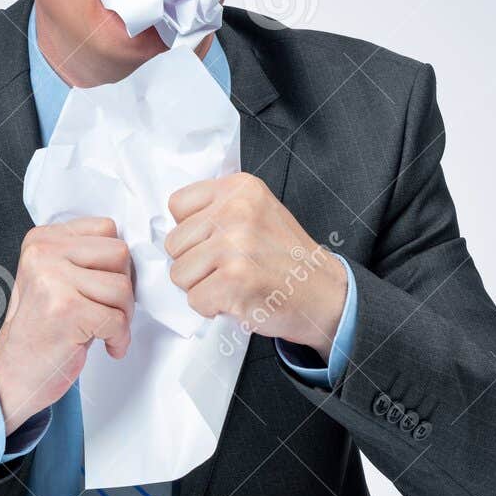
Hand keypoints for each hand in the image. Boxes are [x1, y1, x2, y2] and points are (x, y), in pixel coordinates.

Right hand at [0, 216, 133, 433]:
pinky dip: (119, 339)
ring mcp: (53, 281)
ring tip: (106, 329)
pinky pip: (117, 319)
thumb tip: (135, 251)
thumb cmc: (42, 327)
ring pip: (122, 287)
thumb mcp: (54, 277)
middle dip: (124, 287)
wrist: (16, 371)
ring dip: (124, 315)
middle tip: (111, 309)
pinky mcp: (67, 311)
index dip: (115, 261)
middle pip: (119, 253)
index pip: (106, 228)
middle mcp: (43, 255)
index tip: (106, 284)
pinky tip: (107, 346)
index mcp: (42, 240)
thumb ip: (84, 256)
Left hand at [165, 173, 346, 359]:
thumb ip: (217, 209)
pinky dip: (212, 307)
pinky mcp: (234, 280)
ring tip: (234, 281)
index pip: (177, 205)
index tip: (215, 241)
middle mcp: (236, 211)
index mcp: (239, 188)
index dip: (191, 231)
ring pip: (179, 274)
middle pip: (174, 243)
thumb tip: (170, 228)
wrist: (324, 293)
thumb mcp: (256, 210)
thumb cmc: (286, 257)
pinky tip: (239, 297)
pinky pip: (194, 300)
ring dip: (202, 286)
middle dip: (195, 262)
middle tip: (230, 266)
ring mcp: (235, 245)